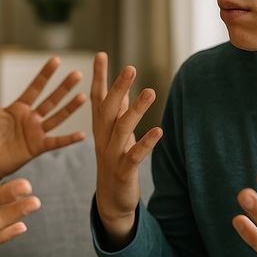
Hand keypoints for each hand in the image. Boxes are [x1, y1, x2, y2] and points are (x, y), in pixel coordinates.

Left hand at [0, 57, 85, 179]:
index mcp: (18, 107)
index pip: (36, 87)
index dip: (45, 74)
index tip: (56, 59)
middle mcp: (30, 118)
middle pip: (51, 99)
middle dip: (64, 87)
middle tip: (78, 74)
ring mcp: (36, 132)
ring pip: (57, 117)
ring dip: (70, 108)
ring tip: (84, 96)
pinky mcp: (37, 148)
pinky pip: (56, 142)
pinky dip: (69, 139)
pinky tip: (82, 134)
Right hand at [90, 52, 162, 248]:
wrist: (111, 202)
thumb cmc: (115, 163)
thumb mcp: (114, 136)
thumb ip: (117, 114)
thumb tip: (120, 90)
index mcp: (100, 129)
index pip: (97, 99)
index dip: (99, 77)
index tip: (100, 54)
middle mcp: (103, 139)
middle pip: (108, 109)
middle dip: (118, 88)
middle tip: (130, 68)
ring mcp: (112, 155)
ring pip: (122, 129)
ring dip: (136, 110)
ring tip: (151, 91)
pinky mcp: (123, 171)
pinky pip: (135, 155)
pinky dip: (146, 143)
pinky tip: (159, 131)